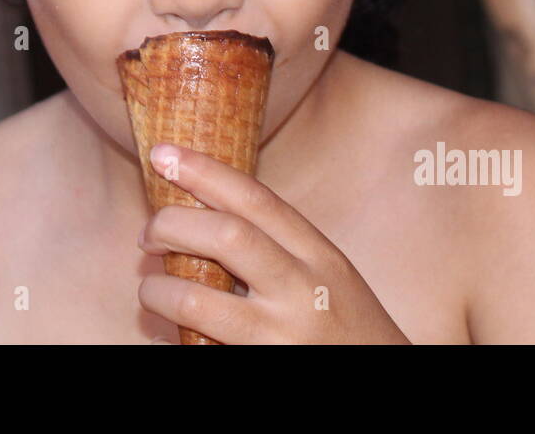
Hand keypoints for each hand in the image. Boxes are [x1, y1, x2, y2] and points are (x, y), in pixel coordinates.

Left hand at [136, 144, 411, 343]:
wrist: (385, 381)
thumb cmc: (346, 327)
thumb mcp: (326, 275)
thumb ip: (279, 246)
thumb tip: (203, 211)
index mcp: (320, 255)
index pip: (255, 199)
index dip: (203, 170)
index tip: (163, 153)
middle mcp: (303, 291)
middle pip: (226, 235)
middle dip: (172, 224)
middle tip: (149, 234)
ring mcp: (280, 337)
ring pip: (197, 300)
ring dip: (159, 290)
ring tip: (152, 291)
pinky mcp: (260, 366)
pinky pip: (201, 347)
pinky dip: (176, 336)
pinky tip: (172, 333)